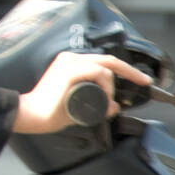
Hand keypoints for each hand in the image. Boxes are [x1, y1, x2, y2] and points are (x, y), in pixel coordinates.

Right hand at [13, 52, 152, 133]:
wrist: (31, 114)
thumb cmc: (49, 111)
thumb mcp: (80, 105)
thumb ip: (97, 104)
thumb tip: (114, 106)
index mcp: (70, 64)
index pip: (103, 62)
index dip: (125, 70)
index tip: (140, 79)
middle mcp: (70, 59)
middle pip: (108, 61)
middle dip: (130, 72)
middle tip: (143, 81)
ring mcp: (69, 63)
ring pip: (105, 68)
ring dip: (111, 87)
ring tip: (106, 102)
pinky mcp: (69, 70)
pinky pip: (98, 72)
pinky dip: (105, 85)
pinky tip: (103, 97)